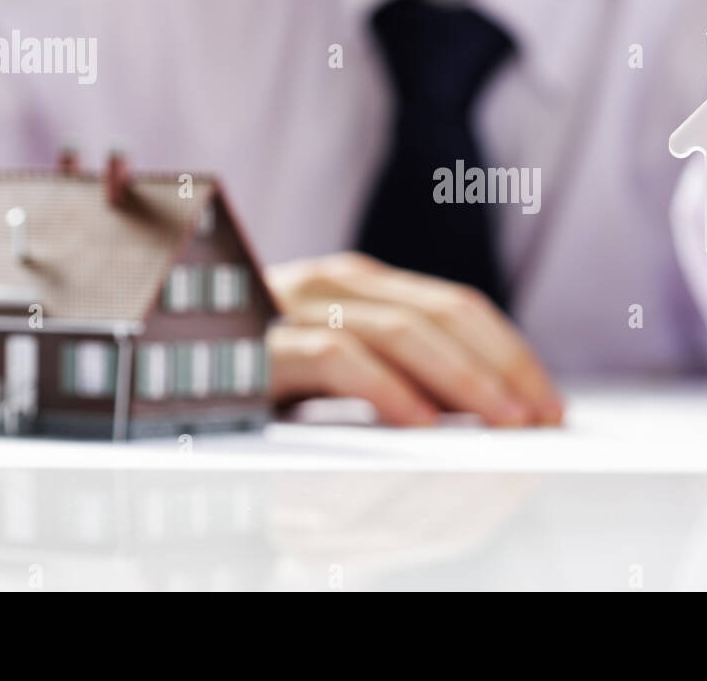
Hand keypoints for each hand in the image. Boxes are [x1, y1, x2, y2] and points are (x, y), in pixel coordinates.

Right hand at [265, 252, 562, 426]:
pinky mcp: (262, 345)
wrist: (158, 365)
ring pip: (401, 331)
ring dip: (463, 381)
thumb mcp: (339, 364)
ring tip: (504, 423)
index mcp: (360, 283)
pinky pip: (336, 357)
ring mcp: (295, 307)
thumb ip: (400, 369)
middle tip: (540, 418)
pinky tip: (421, 424)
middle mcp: (333, 283)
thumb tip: (486, 405)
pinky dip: (386, 388)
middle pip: (443, 314)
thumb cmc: (262, 373)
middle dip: (503, 368)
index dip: (512, 353)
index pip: (458, 307)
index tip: (549, 402)